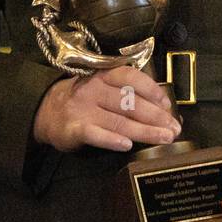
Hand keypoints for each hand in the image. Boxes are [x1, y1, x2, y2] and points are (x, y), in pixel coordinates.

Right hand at [32, 66, 181, 152]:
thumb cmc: (85, 100)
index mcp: (102, 75)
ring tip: (164, 138)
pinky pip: (95, 134)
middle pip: (129, 102)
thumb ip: (128, 95)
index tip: (167, 104)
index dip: (151, 89)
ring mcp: (83, 109)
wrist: (47, 112)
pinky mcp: (74, 129)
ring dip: (144, 131)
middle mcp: (93, 89)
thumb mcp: (102, 89)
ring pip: (119, 120)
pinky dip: (111, 140)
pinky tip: (127, 145)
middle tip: (174, 128)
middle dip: (155, 116)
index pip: (129, 76)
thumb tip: (165, 110)